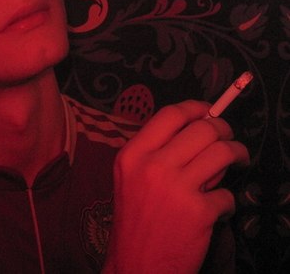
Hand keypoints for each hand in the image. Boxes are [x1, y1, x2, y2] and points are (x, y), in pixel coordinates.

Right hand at [102, 100, 249, 273]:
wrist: (136, 265)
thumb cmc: (135, 220)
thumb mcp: (130, 178)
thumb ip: (155, 152)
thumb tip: (196, 129)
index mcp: (132, 155)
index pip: (170, 115)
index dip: (196, 109)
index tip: (209, 112)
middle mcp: (152, 166)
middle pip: (202, 129)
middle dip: (224, 131)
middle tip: (228, 140)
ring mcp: (176, 188)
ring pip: (222, 153)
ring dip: (236, 156)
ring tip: (236, 164)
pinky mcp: (198, 211)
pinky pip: (227, 194)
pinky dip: (226, 202)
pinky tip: (215, 209)